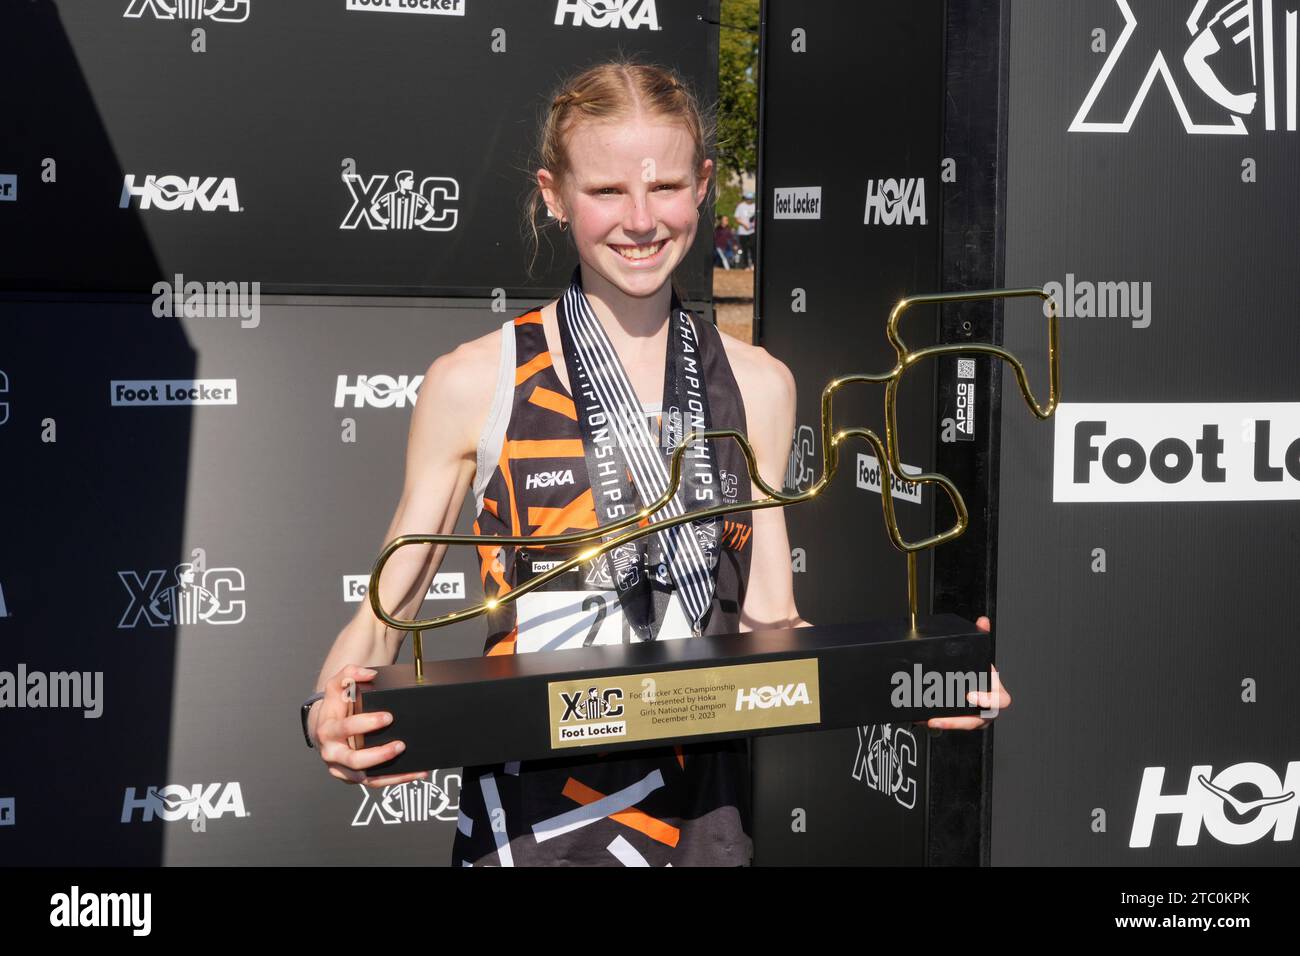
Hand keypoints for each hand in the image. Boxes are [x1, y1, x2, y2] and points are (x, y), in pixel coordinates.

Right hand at [313, 664, 429, 786]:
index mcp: (328, 730)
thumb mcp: (336, 686)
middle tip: (400, 744)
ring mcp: (343, 768)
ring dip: (391, 773)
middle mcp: (332, 753)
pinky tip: (415, 773)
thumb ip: (350, 673)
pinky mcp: (354, 777)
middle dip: (379, 754)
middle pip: (354, 760)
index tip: (388, 717)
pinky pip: (375, 782)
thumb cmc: (335, 707)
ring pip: (366, 777)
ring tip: (413, 764)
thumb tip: (369, 674)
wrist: (325, 727)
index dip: (367, 723)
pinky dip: (396, 780)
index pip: (346, 728)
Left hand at [924, 616, 1010, 730]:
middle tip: (938, 719)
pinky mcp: (960, 721)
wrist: (977, 685)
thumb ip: (982, 637)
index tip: (970, 696)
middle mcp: (986, 710)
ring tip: (927, 721)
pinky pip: (949, 724)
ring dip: (944, 724)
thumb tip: (982, 621)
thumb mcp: (982, 657)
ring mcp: (974, 718)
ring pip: (961, 725)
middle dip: (956, 721)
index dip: (987, 701)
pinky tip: (921, 719)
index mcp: (996, 695)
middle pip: (976, 720)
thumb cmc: (982, 675)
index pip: (999, 701)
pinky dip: (936, 722)